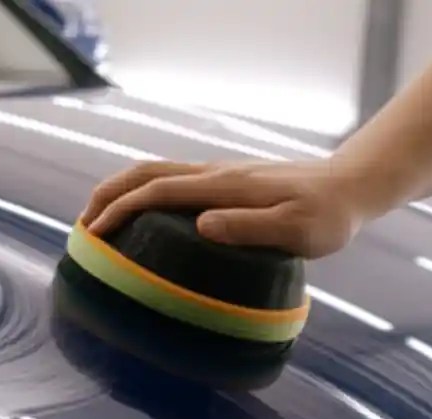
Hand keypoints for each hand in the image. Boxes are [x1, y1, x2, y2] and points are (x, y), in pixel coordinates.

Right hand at [78, 160, 384, 258]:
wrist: (349, 187)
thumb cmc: (326, 218)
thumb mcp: (295, 230)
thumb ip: (250, 228)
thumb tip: (202, 226)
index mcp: (223, 187)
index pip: (157, 191)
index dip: (121, 209)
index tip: (94, 233)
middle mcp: (214, 175)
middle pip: (144, 173)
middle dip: (106, 195)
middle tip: (82, 227)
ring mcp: (218, 176)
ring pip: (154, 172)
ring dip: (120, 191)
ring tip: (99, 220)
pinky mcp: (225, 183)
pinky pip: (170, 181)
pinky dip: (142, 193)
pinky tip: (140, 217)